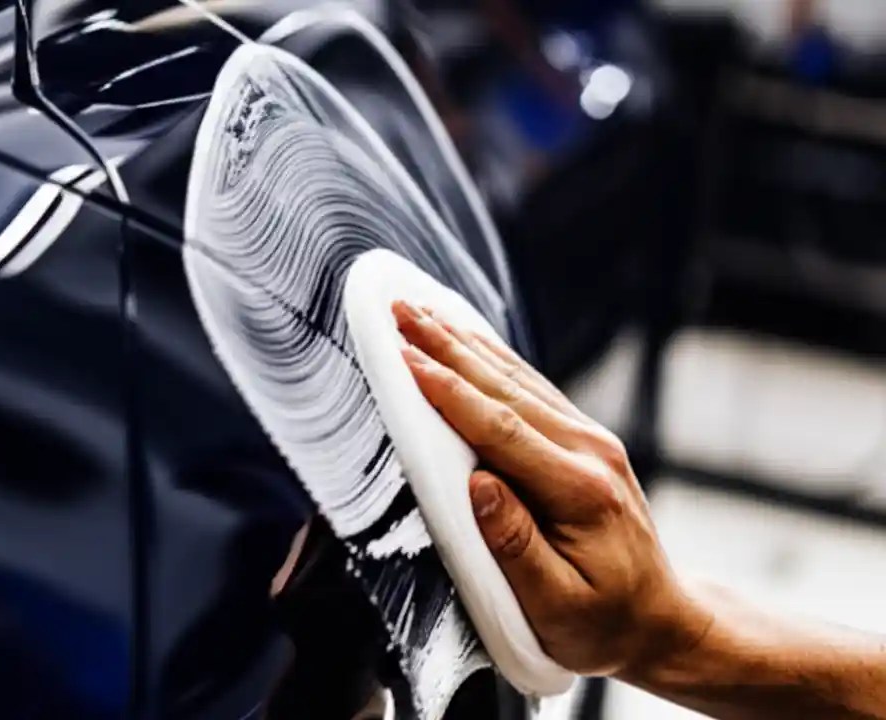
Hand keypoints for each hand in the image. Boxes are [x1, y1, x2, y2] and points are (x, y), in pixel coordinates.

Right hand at [392, 300, 712, 678]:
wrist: (661, 621)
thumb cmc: (602, 625)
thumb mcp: (557, 605)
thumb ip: (516, 545)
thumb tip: (477, 484)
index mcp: (579, 490)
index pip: (500, 429)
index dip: (448, 391)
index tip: (403, 357)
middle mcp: (589, 451)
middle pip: (505, 388)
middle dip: (445, 346)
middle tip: (398, 310)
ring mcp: (591, 441)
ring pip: (518, 379)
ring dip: (464, 343)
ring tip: (420, 312)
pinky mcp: (584, 441)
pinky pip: (530, 388)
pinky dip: (493, 358)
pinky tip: (467, 338)